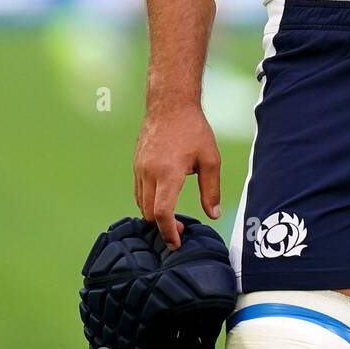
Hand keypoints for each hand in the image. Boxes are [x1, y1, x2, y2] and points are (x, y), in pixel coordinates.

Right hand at [134, 100, 221, 249]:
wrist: (170, 104)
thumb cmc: (193, 129)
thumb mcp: (210, 159)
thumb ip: (211, 190)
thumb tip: (213, 214)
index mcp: (168, 173)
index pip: (162, 213)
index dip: (169, 232)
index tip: (177, 243)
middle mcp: (149, 173)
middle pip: (149, 213)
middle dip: (163, 227)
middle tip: (180, 231)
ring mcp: (139, 169)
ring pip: (141, 204)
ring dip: (154, 215)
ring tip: (172, 218)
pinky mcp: (136, 165)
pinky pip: (138, 192)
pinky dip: (147, 202)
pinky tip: (162, 200)